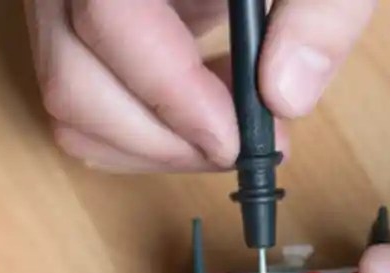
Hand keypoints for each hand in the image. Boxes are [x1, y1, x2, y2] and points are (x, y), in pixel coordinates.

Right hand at [24, 0, 375, 171]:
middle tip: (248, 142)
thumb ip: (320, 11)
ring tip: (233, 114)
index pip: (106, 15)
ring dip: (154, 139)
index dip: (168, 89)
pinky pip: (79, 98)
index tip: (234, 134)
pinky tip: (207, 98)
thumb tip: (285, 93)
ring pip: (68, 103)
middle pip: (71, 79)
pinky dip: (141, 125)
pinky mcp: (68, 19)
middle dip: (165, 139)